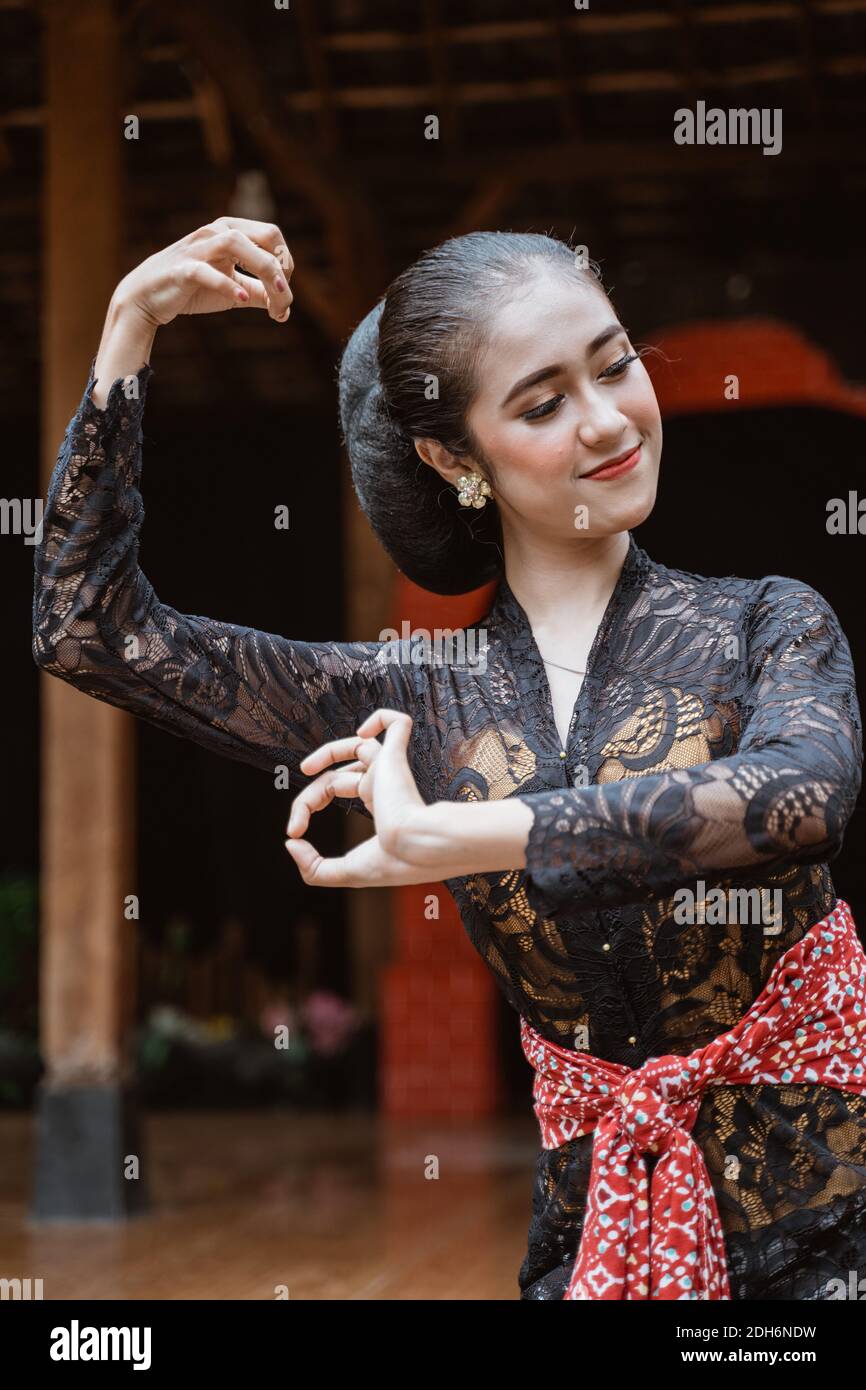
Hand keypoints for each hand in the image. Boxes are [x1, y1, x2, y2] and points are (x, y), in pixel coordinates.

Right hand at [113, 215, 293, 326]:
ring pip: (237, 243)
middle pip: (264, 235)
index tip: (281, 296)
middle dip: (282, 267)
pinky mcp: (181, 269)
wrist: (148, 297)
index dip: (286, 265)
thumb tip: (284, 307)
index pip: (272, 236)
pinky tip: (243, 299)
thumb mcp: (233, 290)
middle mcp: (216, 233)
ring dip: (265, 270)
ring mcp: (198, 248)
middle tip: (282, 297)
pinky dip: (227, 284)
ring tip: (275, 297)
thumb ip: (259, 293)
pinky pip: (206, 271)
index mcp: (231, 232)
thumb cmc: (193, 289)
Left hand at [284, 709, 434, 887]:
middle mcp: (385, 785)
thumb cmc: (394, 862)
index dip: (307, 805)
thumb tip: (291, 844)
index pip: (336, 788)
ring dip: (327, 752)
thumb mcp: (346, 873)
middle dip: (310, 796)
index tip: (293, 834)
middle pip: (338, 775)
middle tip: (295, 823)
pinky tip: (362, 731)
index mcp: (380, 807)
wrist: (418, 849)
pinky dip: (381, 719)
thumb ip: (314, 868)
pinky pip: (397, 724)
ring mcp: (390, 770)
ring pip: (360, 744)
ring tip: (304, 768)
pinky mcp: (396, 757)